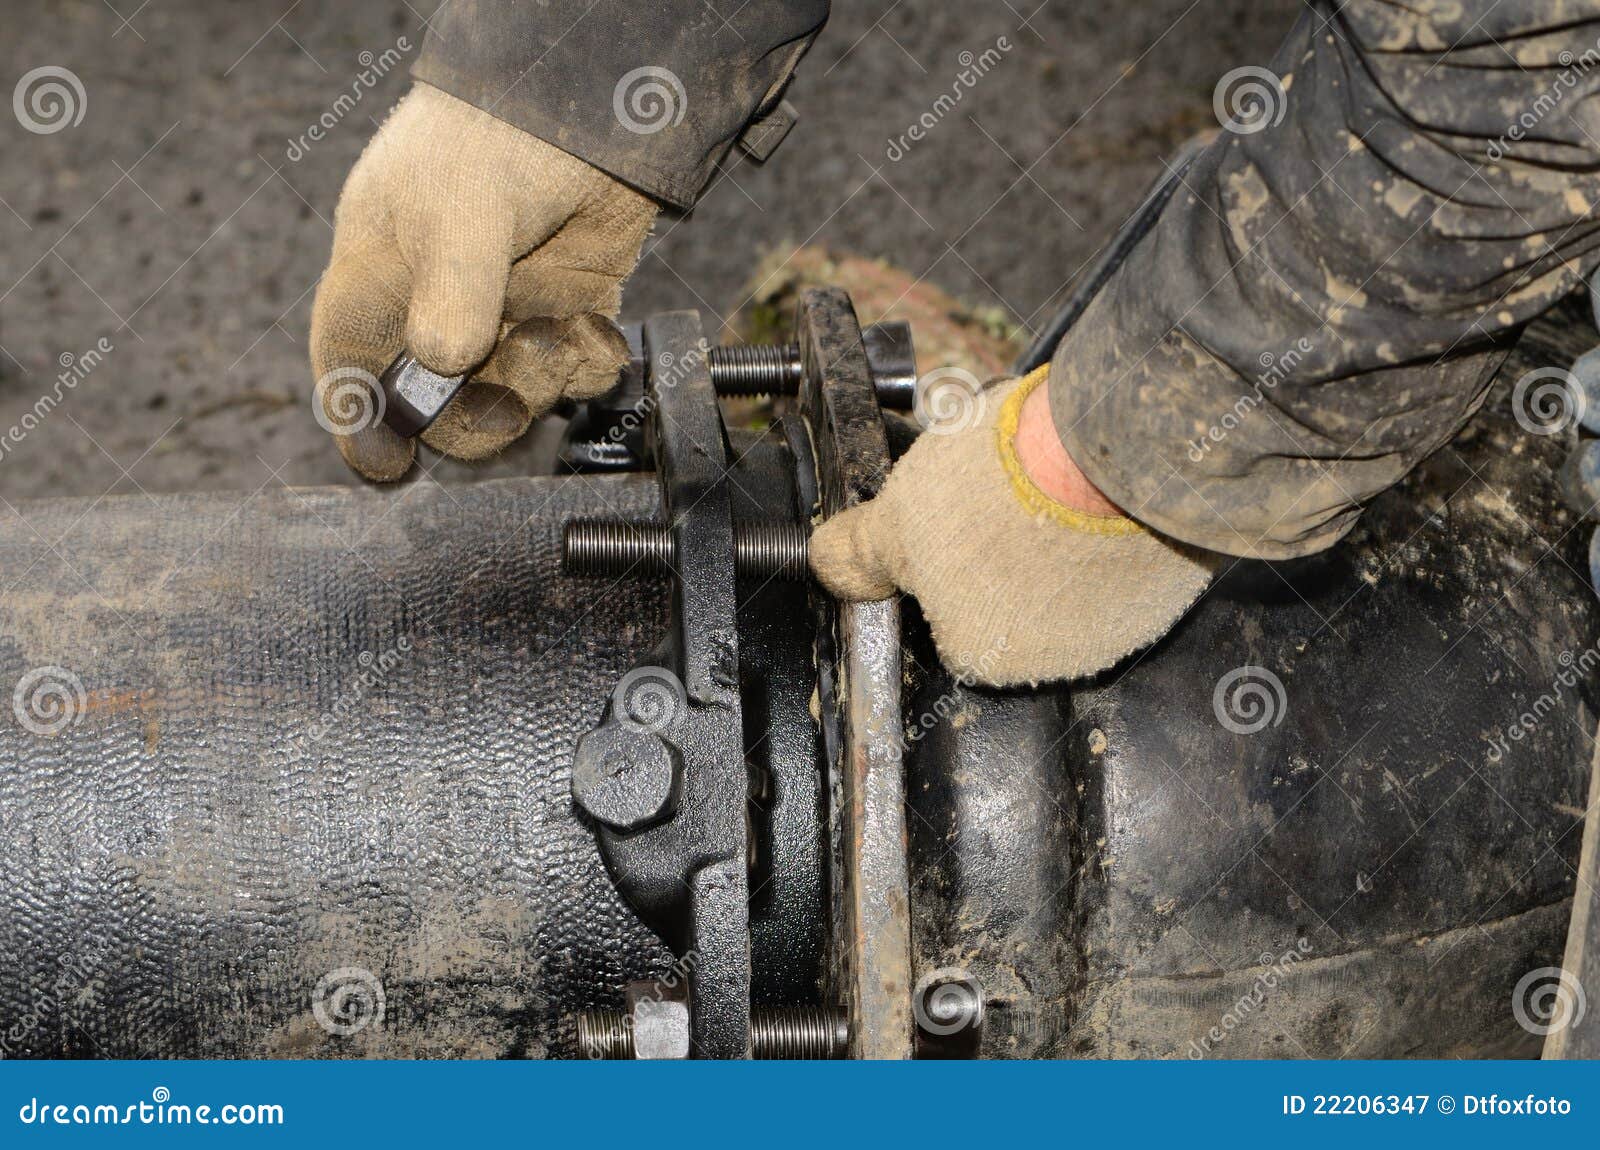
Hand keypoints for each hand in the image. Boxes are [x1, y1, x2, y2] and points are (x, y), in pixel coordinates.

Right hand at [310, 83, 656, 479]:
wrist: (590, 103)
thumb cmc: (496, 135)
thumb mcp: (461, 209)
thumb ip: (454, 289)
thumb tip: (445, 361)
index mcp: (382, 274)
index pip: (352, 360)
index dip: (361, 420)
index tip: (385, 467)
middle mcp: (439, 302)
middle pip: (441, 402)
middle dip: (478, 414)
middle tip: (512, 393)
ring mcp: (506, 310)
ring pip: (513, 393)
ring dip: (541, 383)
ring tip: (559, 335)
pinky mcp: (567, 311)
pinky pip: (571, 369)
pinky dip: (586, 364)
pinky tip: (595, 329)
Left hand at [808, 368, 1220, 685]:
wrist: (1108, 455)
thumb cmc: (998, 489)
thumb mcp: (898, 516)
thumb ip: (858, 553)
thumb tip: (824, 562)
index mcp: (980, 656)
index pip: (950, 618)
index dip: (949, 562)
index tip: (959, 520)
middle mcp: (1053, 664)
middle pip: (1015, 605)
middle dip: (1008, 553)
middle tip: (1005, 497)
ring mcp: (1119, 633)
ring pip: (1075, 588)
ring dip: (1065, 545)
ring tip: (1055, 488)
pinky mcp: (1168, 595)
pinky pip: (1130, 568)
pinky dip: (1117, 536)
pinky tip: (1101, 496)